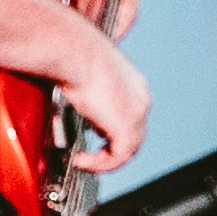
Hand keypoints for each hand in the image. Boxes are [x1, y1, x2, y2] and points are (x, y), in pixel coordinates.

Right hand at [61, 46, 150, 176]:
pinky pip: (117, 158)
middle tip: (90, 156)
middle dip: (111, 148)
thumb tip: (81, 108)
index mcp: (134, 85)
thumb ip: (90, 94)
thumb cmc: (76, 56)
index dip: (113, 129)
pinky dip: (99, 164)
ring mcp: (137, 114)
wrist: (76, 52)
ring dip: (104, 160)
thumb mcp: (87, 76)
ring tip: (83, 161)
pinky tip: (82, 160)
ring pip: (127, 150)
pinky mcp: (126, 127)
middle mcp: (140, 99)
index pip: (131, 115)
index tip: (94, 134)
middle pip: (134, 136)